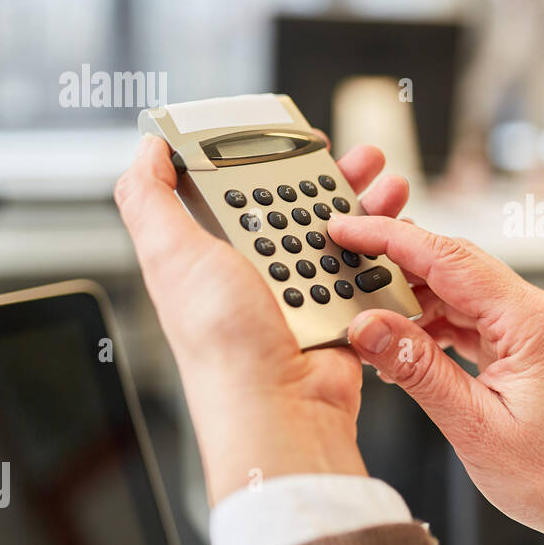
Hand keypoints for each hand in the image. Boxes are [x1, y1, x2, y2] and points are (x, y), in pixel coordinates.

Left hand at [114, 135, 409, 504]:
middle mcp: (255, 272)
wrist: (281, 408)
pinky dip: (386, 249)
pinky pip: (368, 271)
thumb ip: (149, 197)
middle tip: (357, 156)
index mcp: (212, 254)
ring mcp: (302, 293)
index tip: (292, 137)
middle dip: (331, 176)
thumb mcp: (170, 256)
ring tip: (387, 182)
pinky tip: (396, 229)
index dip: (263, 158)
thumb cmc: (223, 346)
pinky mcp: (340, 314)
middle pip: (298, 206)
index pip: (239, 190)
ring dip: (368, 204)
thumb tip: (147, 149)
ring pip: (340, 234)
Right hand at [325, 214, 543, 544]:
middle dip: (394, 261)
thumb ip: (419, 370)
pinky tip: (402, 346)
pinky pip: (471, 319)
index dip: (390, 237)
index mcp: (530, 322)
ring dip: (411, 301)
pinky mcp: (527, 347)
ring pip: (459, 292)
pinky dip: (434, 327)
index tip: (347, 227)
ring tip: (363, 316)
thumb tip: (368, 327)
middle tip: (342, 266)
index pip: (449, 257)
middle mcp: (536, 313)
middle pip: (453, 266)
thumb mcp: (474, 427)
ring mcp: (533, 329)